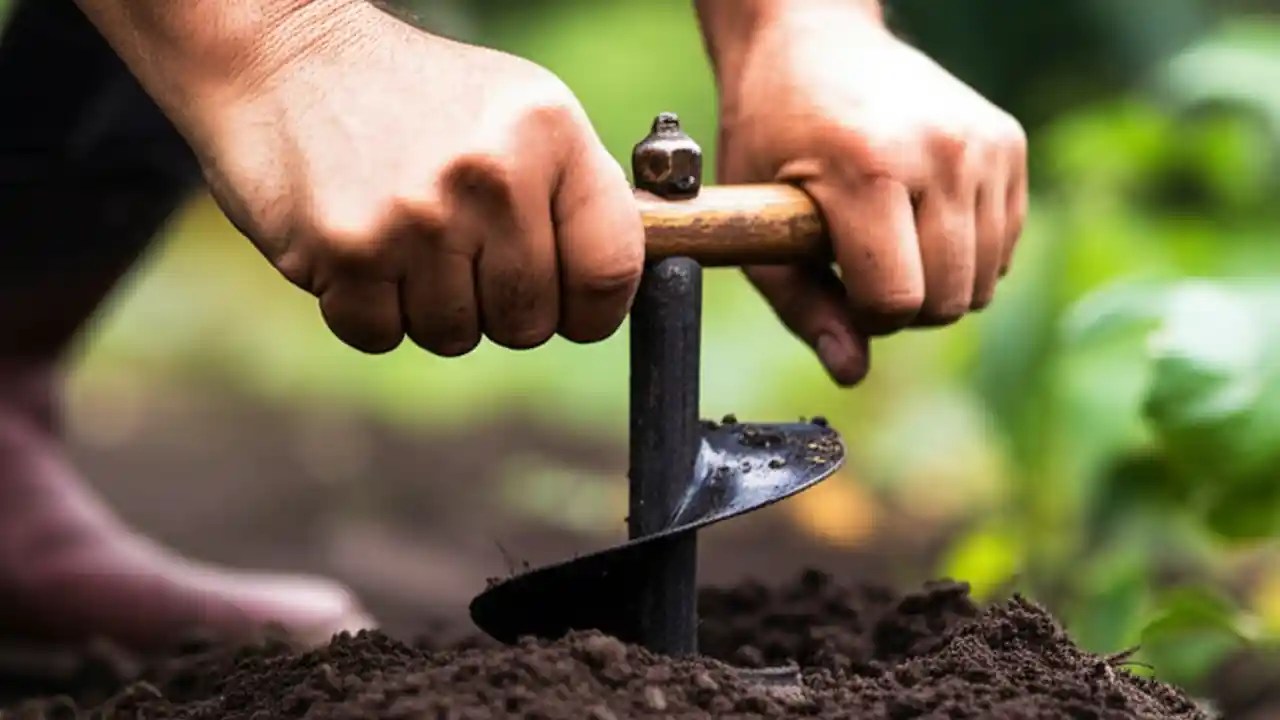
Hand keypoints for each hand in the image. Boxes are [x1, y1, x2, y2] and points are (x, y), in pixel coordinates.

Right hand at [185, 3, 643, 354]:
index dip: (595, 309)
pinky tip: (362, 248)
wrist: (288, 57)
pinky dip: (370, 310)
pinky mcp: (346, 250)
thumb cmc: (419, 98)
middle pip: (530, 322)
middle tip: (463, 253)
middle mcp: (491, 174)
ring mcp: (417, 216)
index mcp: (551, 133)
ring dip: (431, 307)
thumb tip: (618, 287)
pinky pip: (382, 336)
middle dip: (500, 308)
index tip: (572, 306)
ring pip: (455, 336)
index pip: (611, 269)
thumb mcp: (520, 114)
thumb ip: (574, 195)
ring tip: (407, 236)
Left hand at [700, 1, 1027, 384]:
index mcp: (870, 168)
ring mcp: (984, 144)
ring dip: (936, 283)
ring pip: (985, 283)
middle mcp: (942, 152)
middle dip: (902, 305)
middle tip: (860, 262)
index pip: (898, 300)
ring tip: (889, 237)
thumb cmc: (772, 133)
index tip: (836, 280)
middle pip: (948, 301)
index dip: (864, 313)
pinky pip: (1005, 247)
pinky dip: (966, 252)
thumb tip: (851, 373)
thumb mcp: (760, 222)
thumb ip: (803, 306)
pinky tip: (922, 215)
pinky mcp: (1009, 143)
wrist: (812, 40)